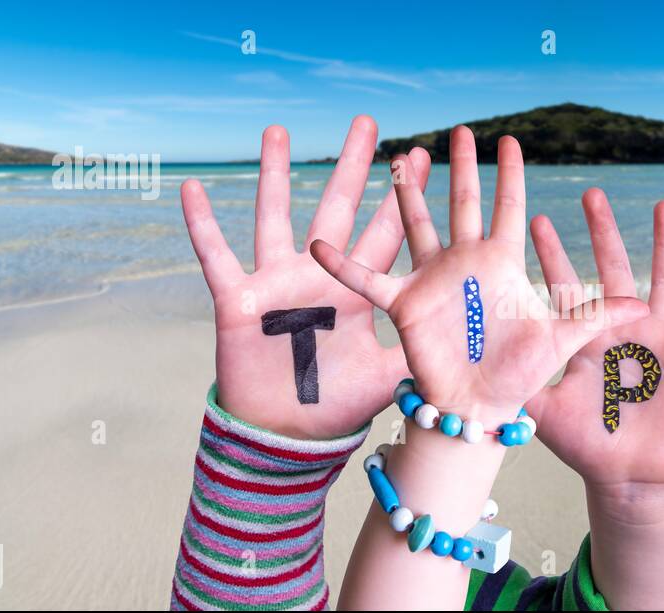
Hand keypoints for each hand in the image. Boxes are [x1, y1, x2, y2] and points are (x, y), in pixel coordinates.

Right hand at [181, 118, 430, 438]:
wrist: (285, 437)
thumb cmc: (334, 407)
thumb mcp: (387, 376)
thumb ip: (420, 352)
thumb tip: (471, 342)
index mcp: (356, 292)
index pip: (383, 234)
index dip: (401, 197)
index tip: (421, 157)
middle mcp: (317, 277)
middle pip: (337, 208)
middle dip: (351, 166)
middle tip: (367, 123)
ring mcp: (276, 283)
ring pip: (275, 215)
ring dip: (274, 174)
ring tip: (277, 130)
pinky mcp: (237, 299)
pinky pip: (215, 255)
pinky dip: (201, 225)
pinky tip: (191, 189)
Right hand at [310, 127, 647, 424]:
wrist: (478, 406)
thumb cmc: (520, 373)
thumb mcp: (563, 339)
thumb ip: (597, 315)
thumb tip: (645, 303)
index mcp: (502, 264)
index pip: (507, 207)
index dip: (509, 175)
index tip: (510, 140)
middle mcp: (465, 263)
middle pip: (462, 202)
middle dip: (462, 167)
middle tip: (460, 131)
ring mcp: (432, 280)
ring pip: (416, 224)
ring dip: (408, 194)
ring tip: (400, 158)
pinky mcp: (404, 304)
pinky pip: (367, 280)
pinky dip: (343, 265)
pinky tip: (320, 246)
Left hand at [527, 190, 663, 487]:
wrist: (631, 477)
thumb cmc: (588, 446)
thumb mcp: (546, 409)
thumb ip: (519, 379)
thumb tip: (474, 360)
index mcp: (587, 340)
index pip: (567, 288)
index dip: (552, 257)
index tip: (536, 222)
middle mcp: (622, 331)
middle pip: (612, 270)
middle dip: (603, 232)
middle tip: (591, 193)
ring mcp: (658, 338)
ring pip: (662, 278)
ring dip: (663, 243)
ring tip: (663, 205)